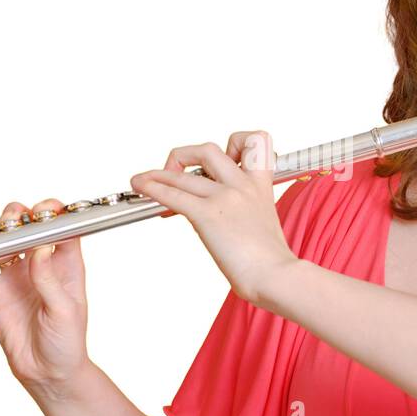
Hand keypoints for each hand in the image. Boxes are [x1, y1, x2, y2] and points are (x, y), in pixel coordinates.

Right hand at [0, 198, 92, 400]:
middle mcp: (40, 266)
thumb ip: (50, 280)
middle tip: (10, 221)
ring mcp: (16, 277)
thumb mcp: (65, 311)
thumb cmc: (68, 342)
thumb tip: (41, 248)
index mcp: (65, 265)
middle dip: (17, 217)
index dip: (51, 214)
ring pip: (1, 243)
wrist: (47, 373)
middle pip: (26, 228)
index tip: (42, 211)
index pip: (60, 228)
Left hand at [130, 130, 297, 304]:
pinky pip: (172, 195)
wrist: (274, 276)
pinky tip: (141, 187)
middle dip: (184, 156)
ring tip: (142, 180)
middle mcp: (242, 184)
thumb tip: (220, 215)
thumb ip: (245, 208)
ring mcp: (224, 197)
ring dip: (157, 175)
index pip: (255, 139)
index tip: (222, 157)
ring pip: (182, 175)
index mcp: (260, 184)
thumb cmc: (270, 259)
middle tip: (175, 172)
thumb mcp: (264, 221)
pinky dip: (152, 188)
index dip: (234, 143)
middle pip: (207, 149)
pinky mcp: (207, 215)